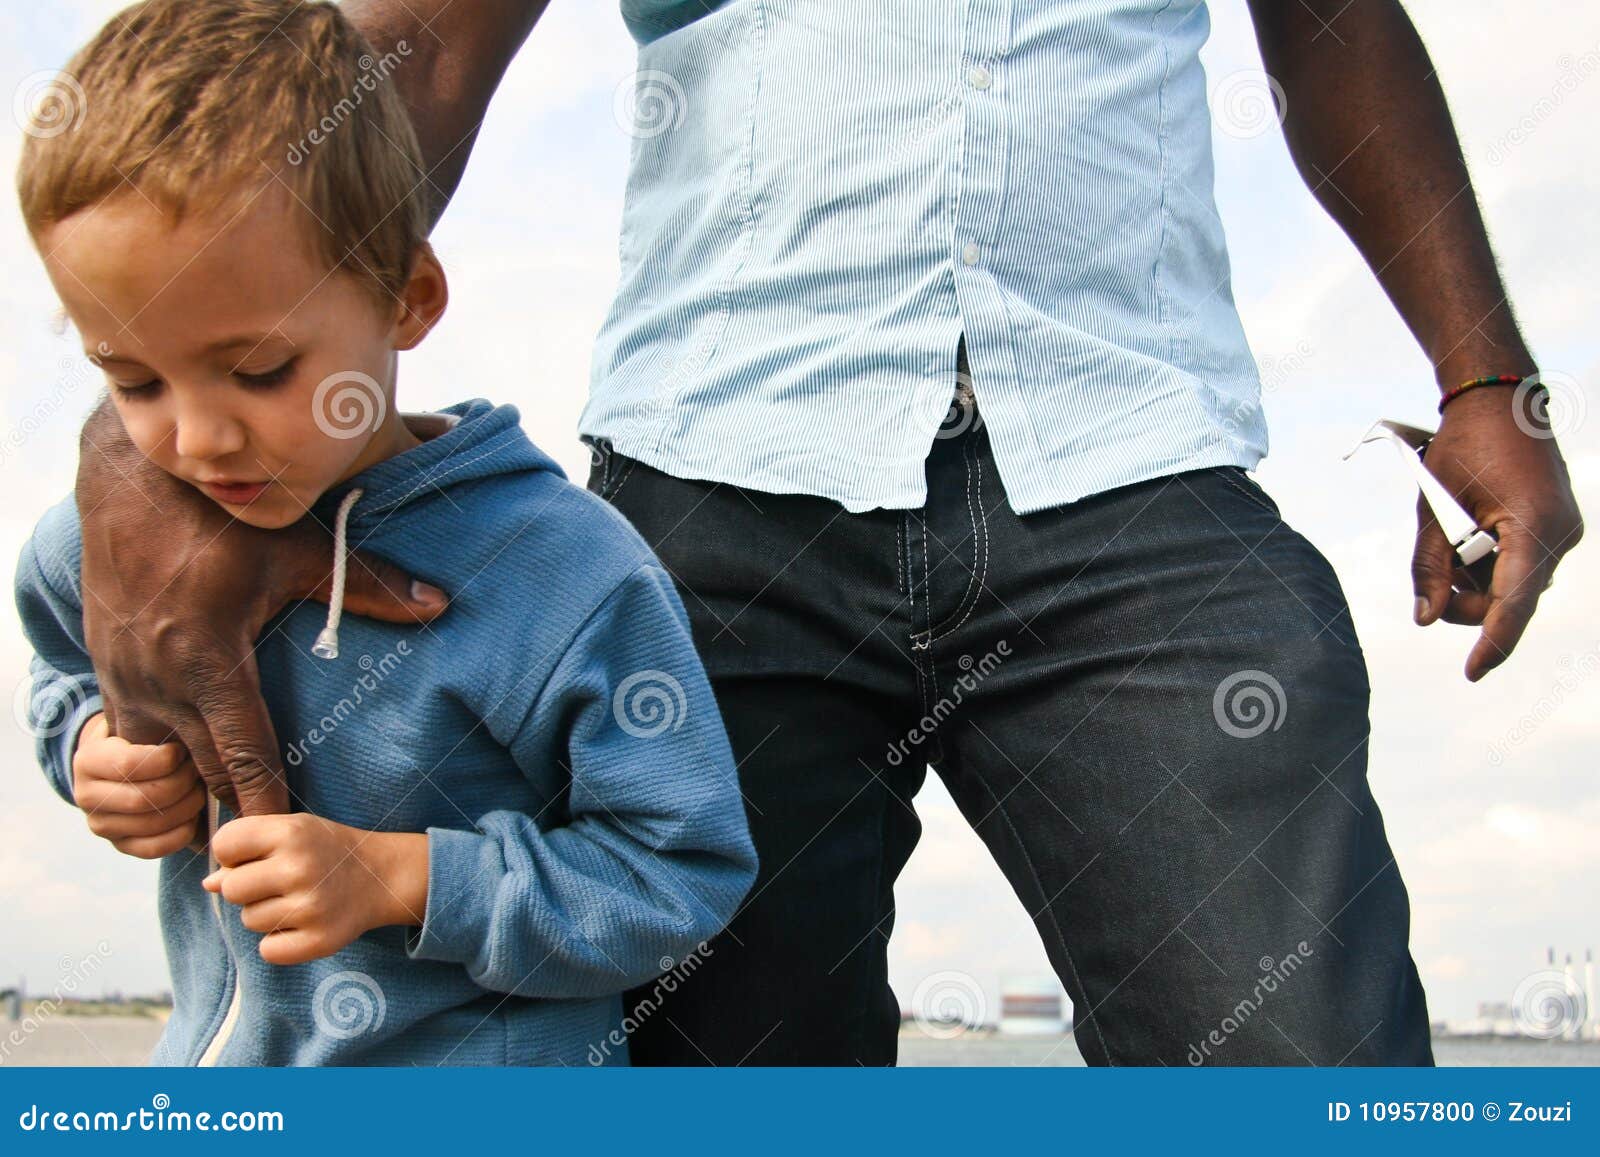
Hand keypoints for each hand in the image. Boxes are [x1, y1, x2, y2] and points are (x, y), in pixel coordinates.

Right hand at [70, 712, 206, 858]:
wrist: (124, 765)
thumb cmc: (142, 739)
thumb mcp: (141, 725)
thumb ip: (158, 728)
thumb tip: (199, 733)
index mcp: (88, 761)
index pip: (129, 765)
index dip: (167, 759)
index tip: (183, 750)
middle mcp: (86, 796)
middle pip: (145, 798)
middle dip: (184, 784)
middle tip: (200, 771)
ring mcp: (101, 825)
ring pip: (153, 824)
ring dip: (188, 807)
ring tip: (201, 789)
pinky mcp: (120, 845)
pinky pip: (154, 848)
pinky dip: (182, 833)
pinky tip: (194, 816)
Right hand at [75, 399, 449, 816]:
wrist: (127, 490)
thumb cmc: (219, 521)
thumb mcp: (297, 551)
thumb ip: (368, 585)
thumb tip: (439, 603)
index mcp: (208, 662)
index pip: (244, 759)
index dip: (269, 807)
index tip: (290, 841)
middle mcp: (159, 685)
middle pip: (205, 774)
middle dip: (238, 807)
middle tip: (275, 842)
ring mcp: (125, 684)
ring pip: (161, 766)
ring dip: (193, 788)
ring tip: (233, 814)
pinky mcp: (108, 675)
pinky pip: (131, 742)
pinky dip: (161, 761)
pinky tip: (189, 768)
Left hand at [203, 813, 428, 965]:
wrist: (382, 875)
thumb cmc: (326, 849)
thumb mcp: (292, 830)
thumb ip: (248, 847)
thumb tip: (210, 885)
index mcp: (291, 833)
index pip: (224, 845)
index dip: (233, 854)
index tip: (256, 856)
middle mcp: (300, 868)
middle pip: (231, 889)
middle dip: (248, 888)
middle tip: (280, 882)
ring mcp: (310, 907)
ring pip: (249, 921)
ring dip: (266, 914)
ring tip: (297, 899)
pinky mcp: (319, 941)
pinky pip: (268, 950)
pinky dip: (279, 942)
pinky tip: (302, 924)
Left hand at [1411, 385, 1583, 680]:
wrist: (1499, 401)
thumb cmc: (1462, 446)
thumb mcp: (1432, 507)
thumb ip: (1429, 566)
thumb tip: (1425, 618)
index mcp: (1534, 527)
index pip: (1515, 602)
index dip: (1493, 642)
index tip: (1472, 673)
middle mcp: (1559, 535)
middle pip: (1507, 601)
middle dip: (1465, 598)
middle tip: (1434, 570)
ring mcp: (1563, 533)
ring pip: (1511, 587)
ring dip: (1474, 577)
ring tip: (1451, 533)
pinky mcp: (1556, 528)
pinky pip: (1519, 565)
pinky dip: (1488, 563)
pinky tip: (1470, 531)